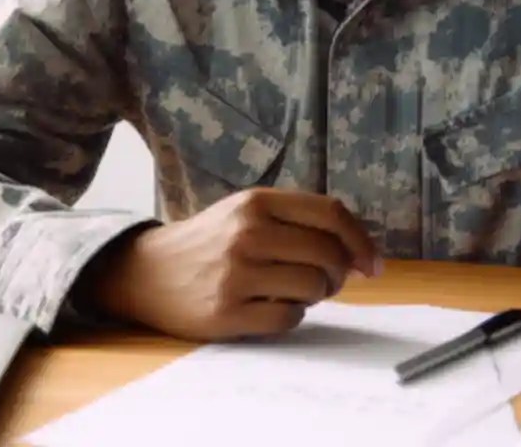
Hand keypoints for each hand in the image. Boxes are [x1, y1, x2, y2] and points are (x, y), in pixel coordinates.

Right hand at [88, 188, 380, 341]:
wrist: (147, 272)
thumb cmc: (210, 243)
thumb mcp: (246, 213)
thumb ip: (297, 222)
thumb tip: (359, 253)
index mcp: (256, 203)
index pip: (331, 214)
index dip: (362, 241)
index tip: (373, 264)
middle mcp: (247, 233)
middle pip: (329, 254)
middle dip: (339, 273)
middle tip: (327, 282)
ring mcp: (236, 273)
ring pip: (314, 287)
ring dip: (315, 296)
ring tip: (292, 291)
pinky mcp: (226, 311)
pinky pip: (290, 318)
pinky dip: (291, 316)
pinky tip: (271, 307)